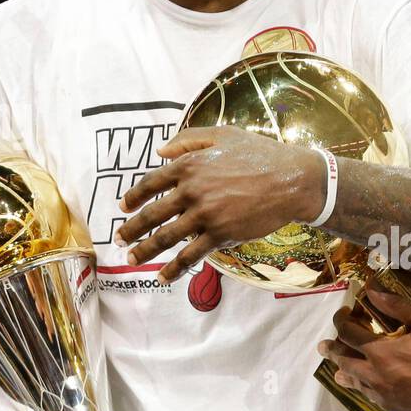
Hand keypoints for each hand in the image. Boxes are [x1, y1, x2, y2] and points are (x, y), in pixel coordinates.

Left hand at [115, 126, 322, 282]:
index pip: (150, 183)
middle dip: (131, 228)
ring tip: (132, 258)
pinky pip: (191, 255)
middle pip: (152, 214)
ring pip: (166, 237)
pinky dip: (174, 268)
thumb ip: (188, 140)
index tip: (123, 207)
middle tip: (119, 238)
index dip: (133, 196)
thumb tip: (160, 150)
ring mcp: (205, 215)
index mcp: (189, 165)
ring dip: (145, 250)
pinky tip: (163, 276)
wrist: (291, 180)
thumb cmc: (260, 154)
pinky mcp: (221, 234)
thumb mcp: (222, 134)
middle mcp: (192, 191)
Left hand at [319, 290, 410, 410]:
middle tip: (325, 344)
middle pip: (342, 361)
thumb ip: (399, 307)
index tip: (344, 313)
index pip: (348, 333)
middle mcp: (376, 378)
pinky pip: (372, 398)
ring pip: (354, 383)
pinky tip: (370, 385)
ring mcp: (384, 399)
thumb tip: (373, 292)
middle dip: (332, 349)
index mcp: (382, 353)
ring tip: (338, 367)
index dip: (342, 320)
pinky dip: (366, 387)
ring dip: (345, 370)